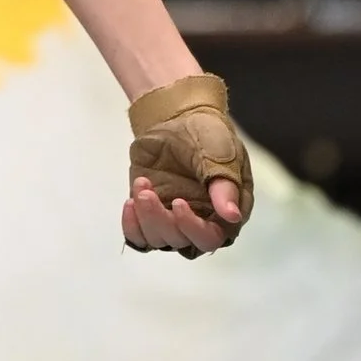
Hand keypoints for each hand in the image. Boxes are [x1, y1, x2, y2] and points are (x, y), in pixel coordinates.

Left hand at [121, 71, 252, 257]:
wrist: (178, 118)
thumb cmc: (206, 134)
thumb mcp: (220, 154)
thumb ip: (225, 184)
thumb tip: (231, 216)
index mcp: (226, 213)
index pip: (212, 238)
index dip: (193, 228)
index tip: (177, 203)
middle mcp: (202, 222)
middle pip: (182, 242)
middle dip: (161, 221)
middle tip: (148, 193)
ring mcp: (174, 221)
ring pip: (159, 240)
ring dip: (145, 218)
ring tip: (142, 185)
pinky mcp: (150, 214)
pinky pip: (139, 237)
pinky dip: (131, 227)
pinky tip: (129, 203)